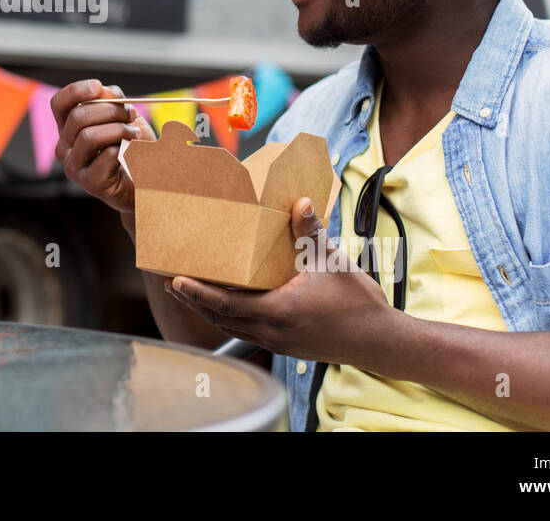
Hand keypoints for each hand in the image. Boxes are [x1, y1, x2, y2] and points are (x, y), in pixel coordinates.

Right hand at [52, 79, 154, 219]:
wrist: (146, 181)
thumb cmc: (132, 147)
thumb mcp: (122, 116)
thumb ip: (110, 100)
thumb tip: (101, 90)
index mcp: (69, 129)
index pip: (59, 103)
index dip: (75, 91)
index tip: (97, 86)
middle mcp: (65, 148)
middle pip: (78, 117)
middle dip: (110, 110)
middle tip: (131, 114)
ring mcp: (74, 167)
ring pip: (89, 136)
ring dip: (119, 130)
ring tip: (135, 134)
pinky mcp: (90, 183)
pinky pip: (106, 156)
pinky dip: (124, 150)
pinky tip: (132, 153)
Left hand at [167, 197, 402, 367]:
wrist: (380, 342)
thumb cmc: (358, 304)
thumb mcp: (332, 262)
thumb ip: (311, 232)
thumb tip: (299, 202)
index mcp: (279, 310)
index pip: (225, 303)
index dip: (197, 292)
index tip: (175, 280)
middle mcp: (272, 331)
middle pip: (220, 317)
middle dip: (192, 300)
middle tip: (169, 281)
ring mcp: (277, 342)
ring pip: (231, 327)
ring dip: (207, 310)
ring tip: (188, 292)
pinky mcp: (285, 346)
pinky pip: (246, 332)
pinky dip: (228, 318)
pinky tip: (227, 305)